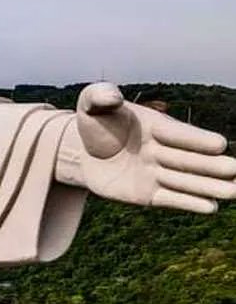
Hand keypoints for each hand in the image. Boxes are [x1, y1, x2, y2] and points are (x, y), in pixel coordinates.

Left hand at [76, 82, 235, 212]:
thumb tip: (111, 96)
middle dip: (212, 166)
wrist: (83, 153)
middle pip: (189, 159)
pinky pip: (169, 199)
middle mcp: (160, 150)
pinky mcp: (147, 194)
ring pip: (184, 181)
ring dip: (208, 187)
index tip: (219, 144)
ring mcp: (155, 173)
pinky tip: (211, 207)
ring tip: (234, 191)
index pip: (177, 134)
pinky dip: (188, 203)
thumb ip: (99, 96)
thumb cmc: (93, 125)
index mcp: (154, 126)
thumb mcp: (91, 106)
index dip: (196, 140)